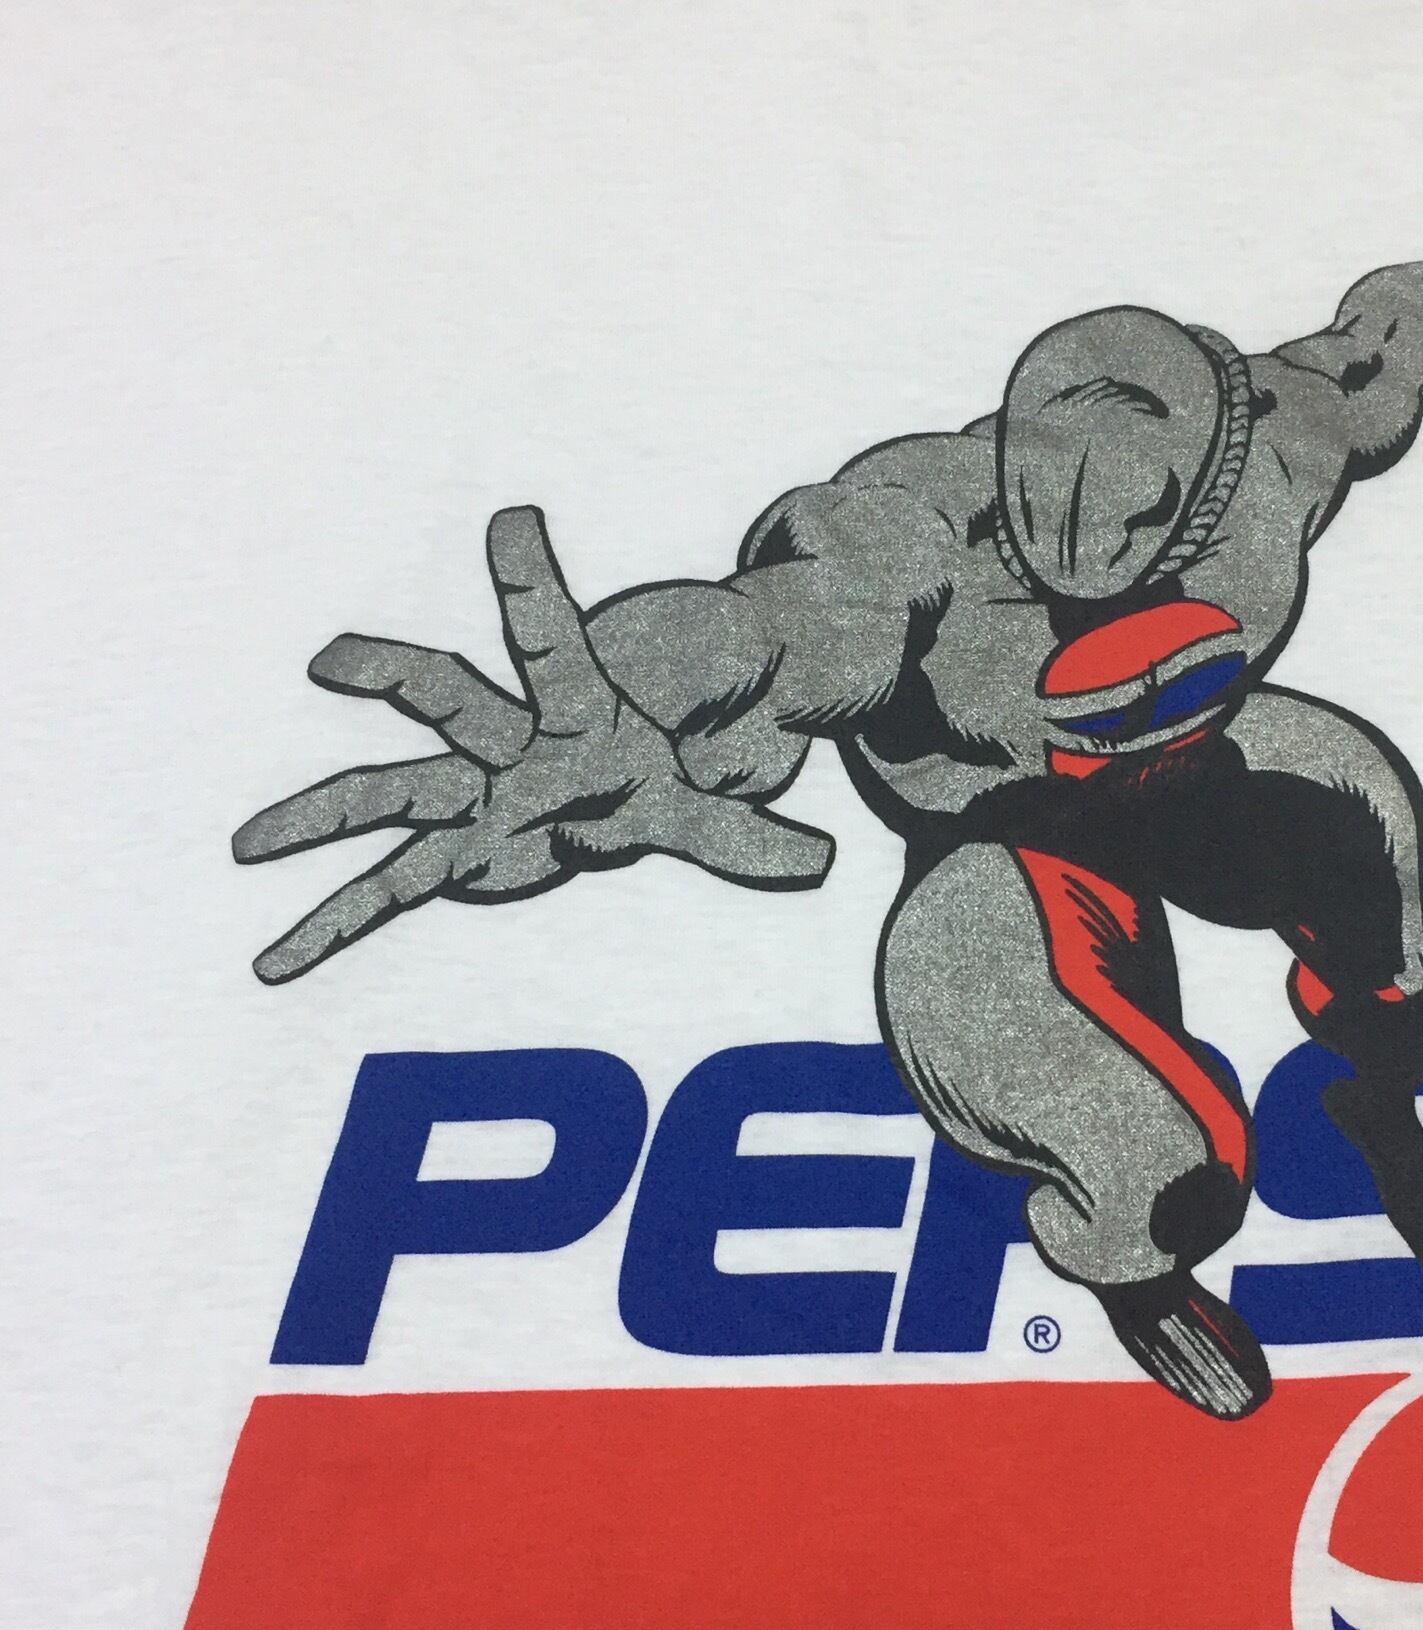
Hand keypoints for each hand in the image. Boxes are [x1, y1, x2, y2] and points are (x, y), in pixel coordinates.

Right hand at [233, 507, 832, 982]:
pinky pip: (387, 891)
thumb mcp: (707, 799)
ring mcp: (469, 797)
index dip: (531, 584)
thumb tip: (824, 867)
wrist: (623, 768)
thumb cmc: (663, 764)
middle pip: (446, 700)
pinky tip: (277, 962)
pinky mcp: (456, 853)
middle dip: (395, 676)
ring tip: (243, 846)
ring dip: (318, 819)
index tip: (514, 518)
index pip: (551, 638)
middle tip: (331, 658)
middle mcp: (504, 745)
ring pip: (385, 797)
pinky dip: (333, 928)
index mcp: (572, 708)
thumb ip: (752, 831)